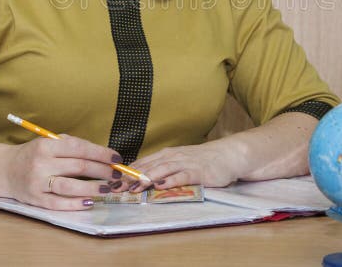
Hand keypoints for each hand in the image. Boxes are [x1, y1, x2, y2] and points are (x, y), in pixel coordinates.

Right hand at [2, 135, 122, 209]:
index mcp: (46, 146)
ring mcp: (37, 183)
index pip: (80, 148)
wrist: (5, 170)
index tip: (117, 158)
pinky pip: (59, 203)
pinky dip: (76, 203)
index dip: (101, 154)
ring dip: (93, 188)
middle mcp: (41, 164)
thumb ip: (72, 146)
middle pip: (78, 167)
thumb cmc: (34, 154)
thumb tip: (103, 155)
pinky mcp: (35, 200)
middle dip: (102, 171)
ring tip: (108, 188)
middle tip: (117, 175)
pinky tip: (90, 201)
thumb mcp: (49, 143)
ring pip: (70, 187)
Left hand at [126, 143, 243, 191]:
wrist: (228, 154)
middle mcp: (174, 157)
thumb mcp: (180, 161)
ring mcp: (186, 163)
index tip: (113, 181)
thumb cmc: (202, 160)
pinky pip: (182, 176)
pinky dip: (171, 181)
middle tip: (117, 187)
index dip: (127, 172)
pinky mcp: (199, 172)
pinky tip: (161, 186)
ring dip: (147, 178)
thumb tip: (141, 178)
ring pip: (163, 170)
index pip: (143, 162)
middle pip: (149, 166)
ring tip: (135, 187)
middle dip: (132, 177)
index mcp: (167, 154)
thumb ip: (163, 168)